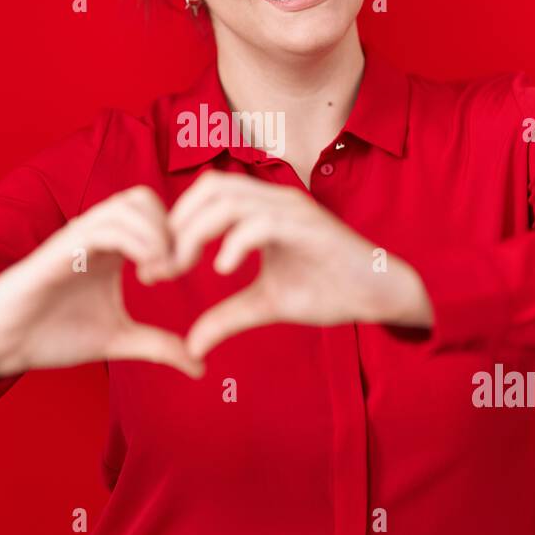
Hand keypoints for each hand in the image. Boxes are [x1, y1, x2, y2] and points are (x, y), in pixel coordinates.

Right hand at [0, 185, 205, 379]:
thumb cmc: (53, 333)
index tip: (181, 275)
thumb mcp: (118, 340)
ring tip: (159, 273)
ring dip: (156, 234)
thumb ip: (158, 346)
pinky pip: (104, 227)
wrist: (4, 343)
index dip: (178, 236)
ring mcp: (78, 238)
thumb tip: (200, 365)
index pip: (155, 213)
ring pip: (130, 204)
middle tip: (174, 270)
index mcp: (112, 248)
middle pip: (146, 197)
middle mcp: (97, 235)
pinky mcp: (61, 249)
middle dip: (170, 228)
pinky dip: (135, 242)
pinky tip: (144, 274)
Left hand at [158, 171, 433, 358]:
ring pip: (229, 199)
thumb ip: (228, 317)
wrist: (379, 295)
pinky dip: (235, 242)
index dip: (175, 225)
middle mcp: (275, 199)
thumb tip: (191, 346)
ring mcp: (292, 209)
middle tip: (160, 268)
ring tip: (182, 267)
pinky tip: (221, 270)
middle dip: (177, 226)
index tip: (156, 267)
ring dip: (196, 232)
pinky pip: (261, 223)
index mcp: (262, 209)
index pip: (206, 195)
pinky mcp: (309, 227)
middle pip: (210, 188)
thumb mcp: (266, 305)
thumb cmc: (328, 291)